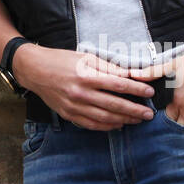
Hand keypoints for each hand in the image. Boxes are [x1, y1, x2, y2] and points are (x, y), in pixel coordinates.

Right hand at [13, 45, 155, 130]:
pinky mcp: (69, 114)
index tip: (149, 92)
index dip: (136, 89)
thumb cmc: (61, 60)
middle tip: (149, 113)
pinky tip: (119, 124)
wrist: (34, 70)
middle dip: (135, 110)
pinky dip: (108, 126)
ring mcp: (74, 106)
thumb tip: (131, 74)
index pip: (118, 85)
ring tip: (138, 120)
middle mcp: (81, 93)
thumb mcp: (85, 58)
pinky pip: (92, 124)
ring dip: (124, 120)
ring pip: (105, 117)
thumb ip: (108, 67)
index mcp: (86, 75)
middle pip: (114, 104)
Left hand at [129, 37, 183, 165]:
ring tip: (177, 145)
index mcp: (176, 97)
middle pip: (176, 124)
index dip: (162, 115)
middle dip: (173, 125)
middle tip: (168, 131)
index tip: (159, 118)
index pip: (164, 114)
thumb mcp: (174, 64)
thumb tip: (132, 74)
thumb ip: (152, 72)